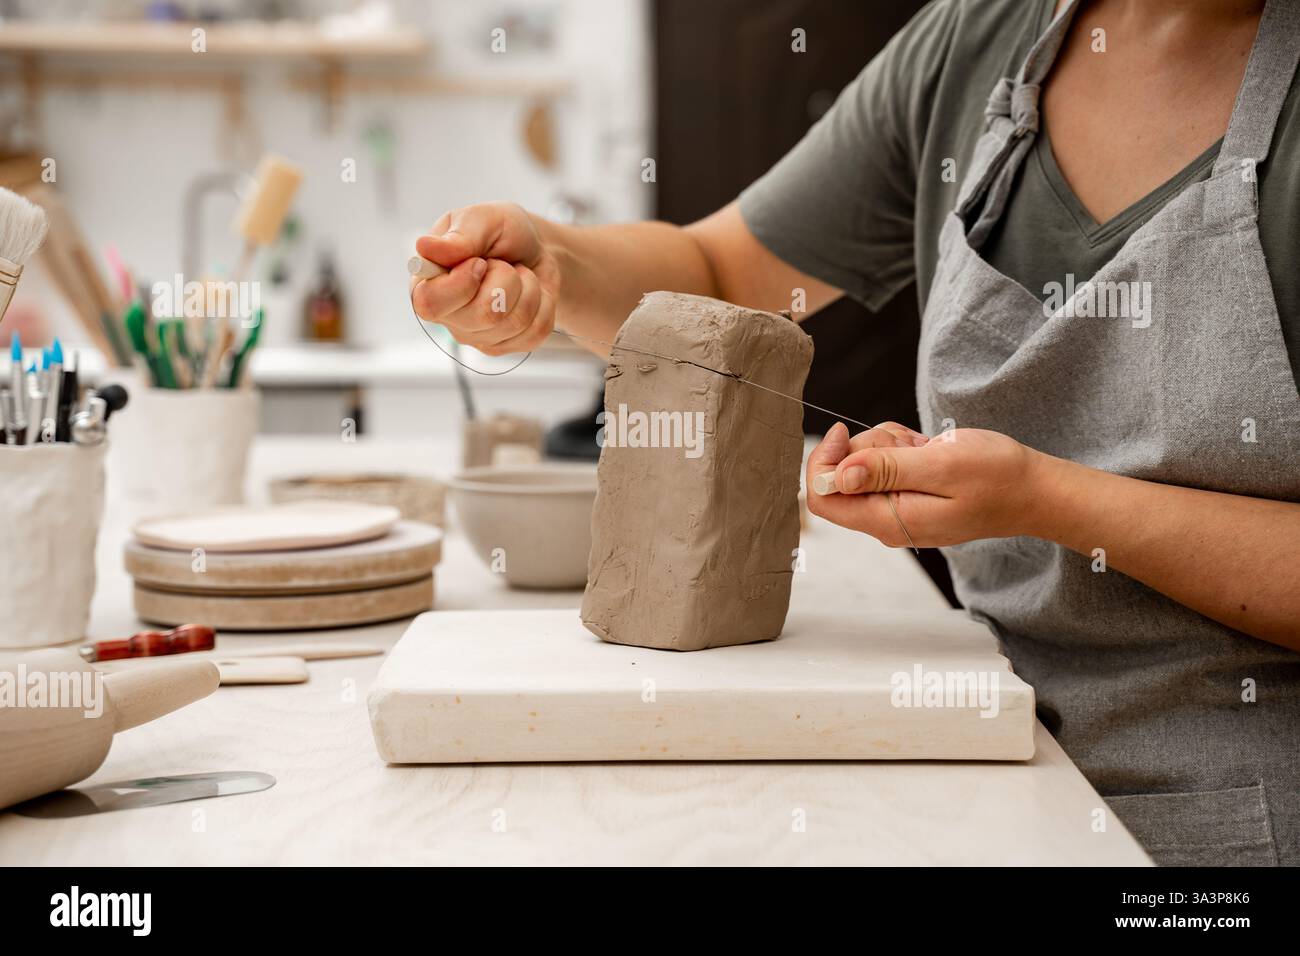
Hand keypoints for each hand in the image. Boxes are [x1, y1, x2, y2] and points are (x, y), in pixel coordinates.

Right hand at [410, 202, 560, 355]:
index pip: (430, 304)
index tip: (479, 262)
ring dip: (528, 288)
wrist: (535, 249)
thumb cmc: (501, 232)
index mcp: (428, 283)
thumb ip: (458, 236)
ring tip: (517, 274)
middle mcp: (449, 316)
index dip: (462, 284)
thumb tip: (424, 247)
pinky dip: (543, 303)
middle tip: (502, 264)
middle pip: (485, 316)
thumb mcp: (482, 219)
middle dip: (507, 279)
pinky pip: (536, 331)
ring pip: (515, 323)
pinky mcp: (507, 345)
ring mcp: (478, 335)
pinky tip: (530, 292)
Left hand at [805, 423, 1044, 547]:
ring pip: (863, 462)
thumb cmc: (996, 478)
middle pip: (841, 475)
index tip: (845, 433)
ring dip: (888, 443)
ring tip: (927, 448)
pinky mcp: (908, 492)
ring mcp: (897, 507)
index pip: (822, 498)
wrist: (1033, 490)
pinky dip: (902, 446)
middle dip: (866, 446)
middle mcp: (886, 520)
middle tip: (908, 443)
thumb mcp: (942, 465)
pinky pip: (886, 461)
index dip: (823, 461)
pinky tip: (930, 450)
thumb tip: (840, 474)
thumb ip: (887, 469)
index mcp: (888, 520)